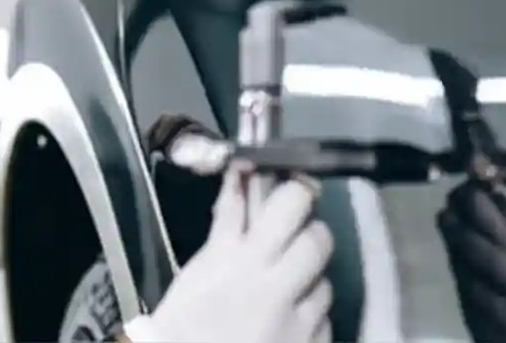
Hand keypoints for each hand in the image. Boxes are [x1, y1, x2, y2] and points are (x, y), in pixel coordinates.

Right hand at [125, 165, 334, 342]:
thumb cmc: (180, 326)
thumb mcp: (197, 272)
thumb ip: (226, 227)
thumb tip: (241, 179)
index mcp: (240, 261)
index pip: (289, 204)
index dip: (297, 190)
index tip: (293, 189)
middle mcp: (275, 289)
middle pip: (319, 240)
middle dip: (309, 234)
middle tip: (293, 240)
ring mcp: (297, 324)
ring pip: (326, 283)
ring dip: (309, 281)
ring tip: (283, 291)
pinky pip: (324, 323)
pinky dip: (309, 319)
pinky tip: (286, 324)